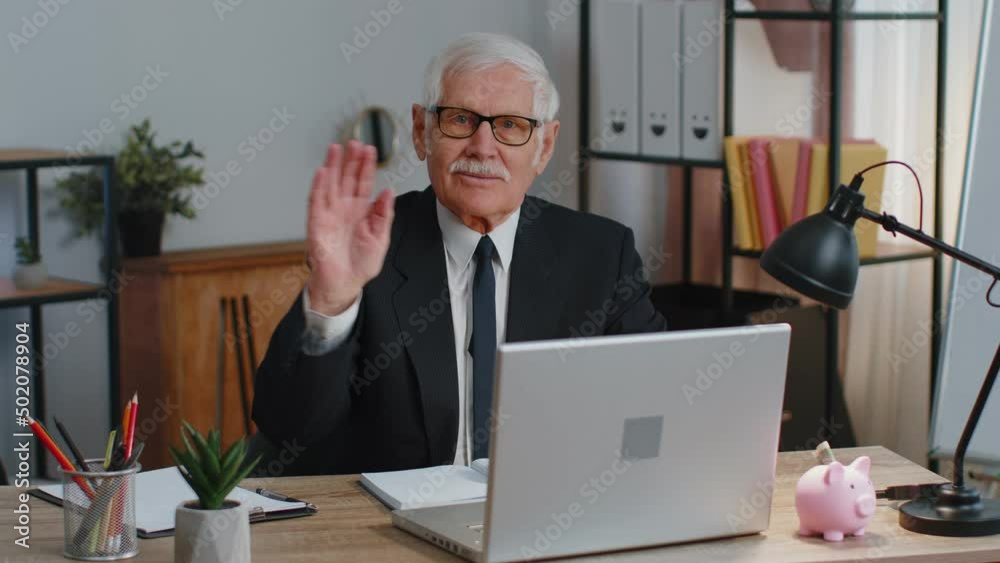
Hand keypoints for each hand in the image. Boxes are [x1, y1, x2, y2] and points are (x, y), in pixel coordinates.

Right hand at [306, 141, 394, 315]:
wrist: (345, 284)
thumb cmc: (361, 264)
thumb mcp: (380, 238)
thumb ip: (384, 215)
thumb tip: (389, 192)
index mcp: (361, 211)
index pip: (363, 183)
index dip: (366, 166)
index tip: (370, 149)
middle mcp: (344, 209)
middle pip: (346, 178)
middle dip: (350, 160)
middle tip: (355, 142)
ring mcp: (330, 214)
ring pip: (330, 184)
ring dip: (332, 166)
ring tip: (336, 148)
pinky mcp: (317, 223)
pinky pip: (316, 201)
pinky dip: (319, 186)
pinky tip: (322, 171)